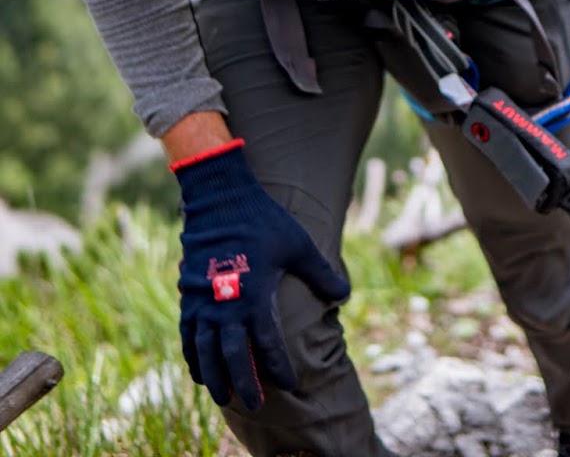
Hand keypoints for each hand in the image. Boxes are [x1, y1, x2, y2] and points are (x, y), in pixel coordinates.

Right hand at [172, 139, 349, 409]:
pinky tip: (199, 371)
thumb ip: (321, 273)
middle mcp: (227, 306)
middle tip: (256, 405)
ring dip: (215, 377)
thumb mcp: (298, 245)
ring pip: (206, 353)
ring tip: (225, 395)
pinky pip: (188, 336)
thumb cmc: (263, 221)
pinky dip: (193, 357)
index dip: (279, 368)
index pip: (269, 346)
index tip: (290, 383)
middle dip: (245, 384)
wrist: (220, 200)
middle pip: (234, 358)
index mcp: (255, 296)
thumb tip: (344, 295)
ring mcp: (204, 303)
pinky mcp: (189, 297)